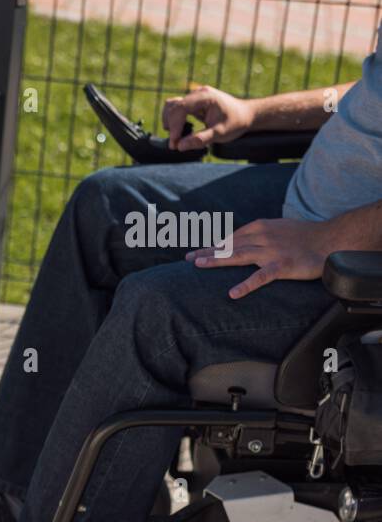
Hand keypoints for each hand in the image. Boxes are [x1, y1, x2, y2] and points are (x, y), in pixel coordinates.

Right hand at [162, 85, 255, 151]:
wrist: (245, 114)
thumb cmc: (235, 123)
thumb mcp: (220, 134)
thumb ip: (200, 139)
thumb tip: (180, 146)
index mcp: (205, 96)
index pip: (181, 108)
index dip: (174, 126)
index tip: (174, 143)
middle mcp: (198, 93)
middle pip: (173, 107)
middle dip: (171, 126)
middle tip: (176, 144)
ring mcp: (194, 96)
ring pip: (171, 106)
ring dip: (169, 122)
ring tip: (177, 137)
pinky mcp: (192, 101)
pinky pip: (175, 108)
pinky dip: (173, 120)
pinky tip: (180, 131)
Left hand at [186, 217, 336, 298]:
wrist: (333, 238)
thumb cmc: (306, 235)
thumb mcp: (279, 227)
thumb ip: (260, 233)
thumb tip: (242, 240)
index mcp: (261, 227)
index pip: (231, 237)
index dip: (214, 245)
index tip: (198, 251)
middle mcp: (263, 237)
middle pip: (229, 245)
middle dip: (207, 252)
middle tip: (187, 259)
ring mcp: (272, 251)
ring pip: (238, 255)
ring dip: (216, 260)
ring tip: (197, 265)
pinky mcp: (283, 266)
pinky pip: (261, 277)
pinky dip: (246, 285)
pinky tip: (232, 293)